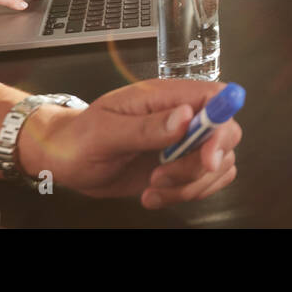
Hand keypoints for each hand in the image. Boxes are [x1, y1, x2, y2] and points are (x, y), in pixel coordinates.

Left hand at [18, 80, 241, 208]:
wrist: (64, 160)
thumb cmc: (78, 138)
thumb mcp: (104, 132)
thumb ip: (146, 126)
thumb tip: (186, 117)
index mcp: (167, 96)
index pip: (216, 98)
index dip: (222, 125)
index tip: (207, 157)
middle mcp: (183, 117)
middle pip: (227, 133)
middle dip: (202, 164)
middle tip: (164, 177)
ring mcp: (184, 143)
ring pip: (220, 163)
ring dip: (190, 185)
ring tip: (152, 189)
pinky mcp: (181, 167)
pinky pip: (207, 181)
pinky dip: (188, 195)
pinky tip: (155, 195)